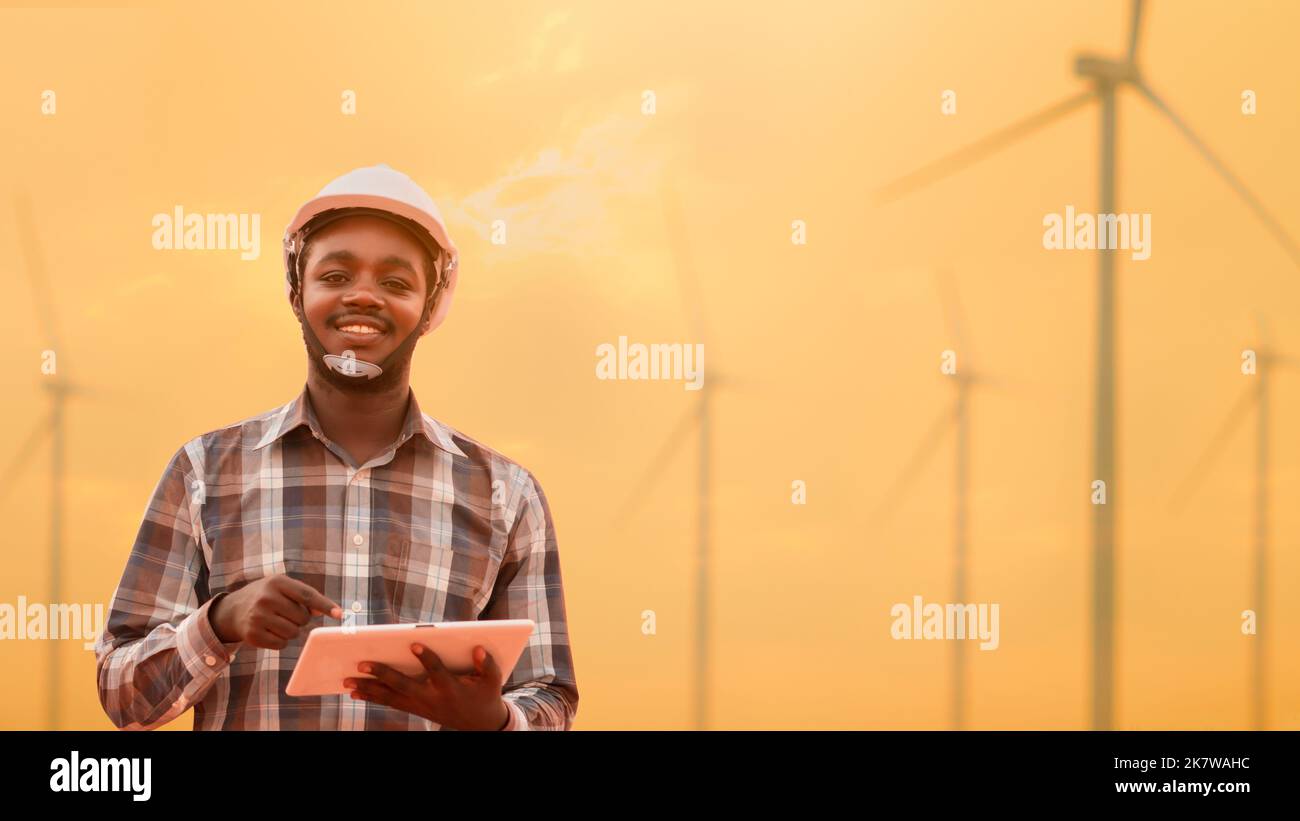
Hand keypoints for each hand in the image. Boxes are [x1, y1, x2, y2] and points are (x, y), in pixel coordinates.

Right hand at [209, 574, 341, 648]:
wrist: (233, 610)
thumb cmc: (267, 596)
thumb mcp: (283, 587)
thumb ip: (305, 596)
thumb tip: (325, 610)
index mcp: (277, 582)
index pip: (307, 595)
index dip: (325, 605)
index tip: (339, 614)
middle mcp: (266, 598)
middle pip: (303, 618)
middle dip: (301, 619)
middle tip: (287, 614)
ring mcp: (258, 617)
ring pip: (293, 633)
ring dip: (291, 631)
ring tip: (278, 622)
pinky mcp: (252, 635)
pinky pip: (281, 645)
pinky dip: (281, 641)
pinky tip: (270, 632)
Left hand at [344, 644, 509, 730]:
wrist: (479, 724)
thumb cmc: (485, 695)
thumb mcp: (493, 680)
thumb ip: (486, 664)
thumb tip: (478, 648)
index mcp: (450, 687)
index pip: (436, 671)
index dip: (426, 658)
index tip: (413, 643)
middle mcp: (431, 698)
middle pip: (403, 685)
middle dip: (382, 674)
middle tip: (362, 664)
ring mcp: (420, 705)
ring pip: (391, 697)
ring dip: (368, 689)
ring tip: (347, 681)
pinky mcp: (415, 708)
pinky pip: (390, 703)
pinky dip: (373, 697)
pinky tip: (356, 692)